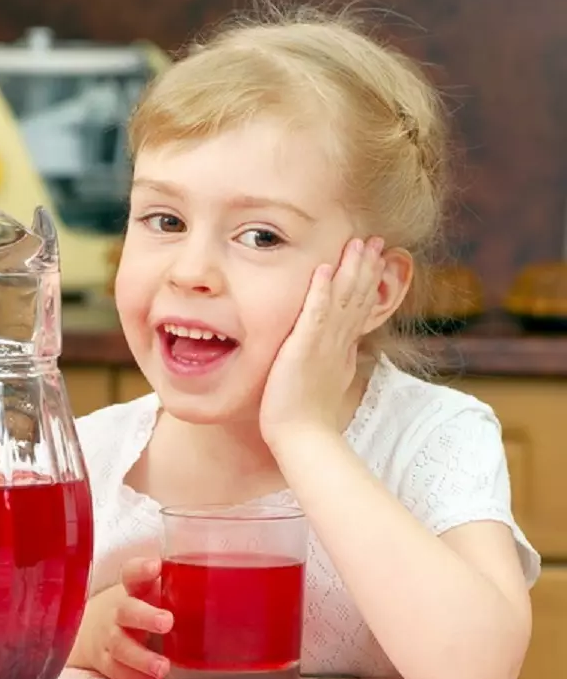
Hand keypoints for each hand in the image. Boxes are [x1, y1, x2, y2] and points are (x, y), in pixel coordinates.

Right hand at [72, 557, 172, 678]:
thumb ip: (178, 589)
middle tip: (167, 622)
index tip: (156, 566)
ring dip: (142, 657)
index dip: (142, 569)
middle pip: (127, 610)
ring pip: (120, 645)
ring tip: (163, 667)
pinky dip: (135, 677)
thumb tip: (224, 590)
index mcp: (134, 589)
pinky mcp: (106, 660)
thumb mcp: (153, 592)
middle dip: (145, 616)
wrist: (97, 628)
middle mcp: (119, 611)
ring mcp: (110, 636)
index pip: (132, 573)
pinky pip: (117, 670)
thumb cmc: (138, 606)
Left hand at [260, 236, 384, 448]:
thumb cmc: (308, 416)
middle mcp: (338, 343)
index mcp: (342, 349)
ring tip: (359, 243)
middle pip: (357, 297)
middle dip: (367, 267)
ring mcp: (324, 344)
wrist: (302, 437)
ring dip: (351, 270)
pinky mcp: (305, 349)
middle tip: (376, 240)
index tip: (376, 258)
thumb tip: (345, 351)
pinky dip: (321, 292)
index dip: (368, 282)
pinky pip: (315, 315)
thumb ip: (335, 360)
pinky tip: (325, 269)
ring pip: (343, 300)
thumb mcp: (328, 380)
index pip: (359, 307)